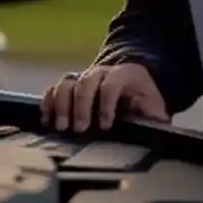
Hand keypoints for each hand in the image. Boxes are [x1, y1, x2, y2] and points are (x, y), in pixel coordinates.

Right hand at [40, 63, 168, 131]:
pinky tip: (47, 120)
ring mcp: (84, 78)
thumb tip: (154, 129)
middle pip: (86, 82)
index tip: (106, 126)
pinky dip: (48, 103)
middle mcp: (102, 73)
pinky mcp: (70, 87)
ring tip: (61, 127)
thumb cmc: (144, 103)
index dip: (107, 104)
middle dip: (81, 106)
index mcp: (125, 75)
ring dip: (60, 104)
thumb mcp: (155, 108)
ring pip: (67, 82)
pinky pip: (54, 89)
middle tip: (79, 129)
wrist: (134, 89)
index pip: (112, 84)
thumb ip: (154, 116)